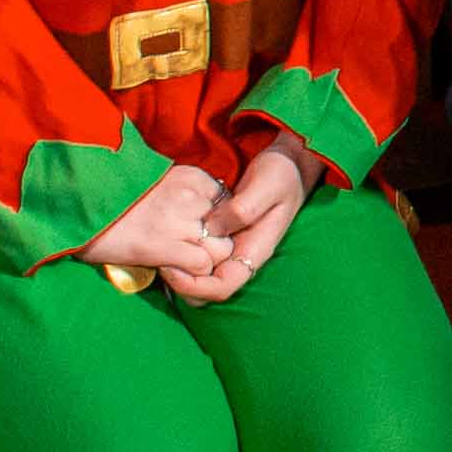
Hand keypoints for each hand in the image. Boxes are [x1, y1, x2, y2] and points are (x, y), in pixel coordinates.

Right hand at [79, 162, 234, 280]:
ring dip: (207, 261)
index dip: (218, 221)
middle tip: (193, 251)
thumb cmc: (117, 198)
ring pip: (221, 249)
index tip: (202, 230)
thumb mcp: (159, 182)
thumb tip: (209, 212)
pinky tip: (174, 269)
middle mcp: (190, 196)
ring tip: (183, 262)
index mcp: (190, 177)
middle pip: (229, 227)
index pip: (229, 202)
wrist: (77, 207)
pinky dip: (194, 274)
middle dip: (216, 243)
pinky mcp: (162, 245)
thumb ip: (187, 193)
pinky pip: (202, 265)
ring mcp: (178, 221)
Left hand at [163, 144, 307, 304]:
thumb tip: (211, 229)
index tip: (171, 268)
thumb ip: (242, 209)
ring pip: (202, 275)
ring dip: (181, 269)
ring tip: (161, 250)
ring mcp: (232, 245)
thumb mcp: (267, 187)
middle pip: (208, 289)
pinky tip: (172, 235)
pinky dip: (184, 252)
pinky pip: (200, 253)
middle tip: (160, 261)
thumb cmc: (283, 173)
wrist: (290, 162)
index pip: (222, 288)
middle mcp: (242, 254)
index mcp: (255, 251)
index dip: (194, 287)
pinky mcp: (223, 233)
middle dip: (181, 284)